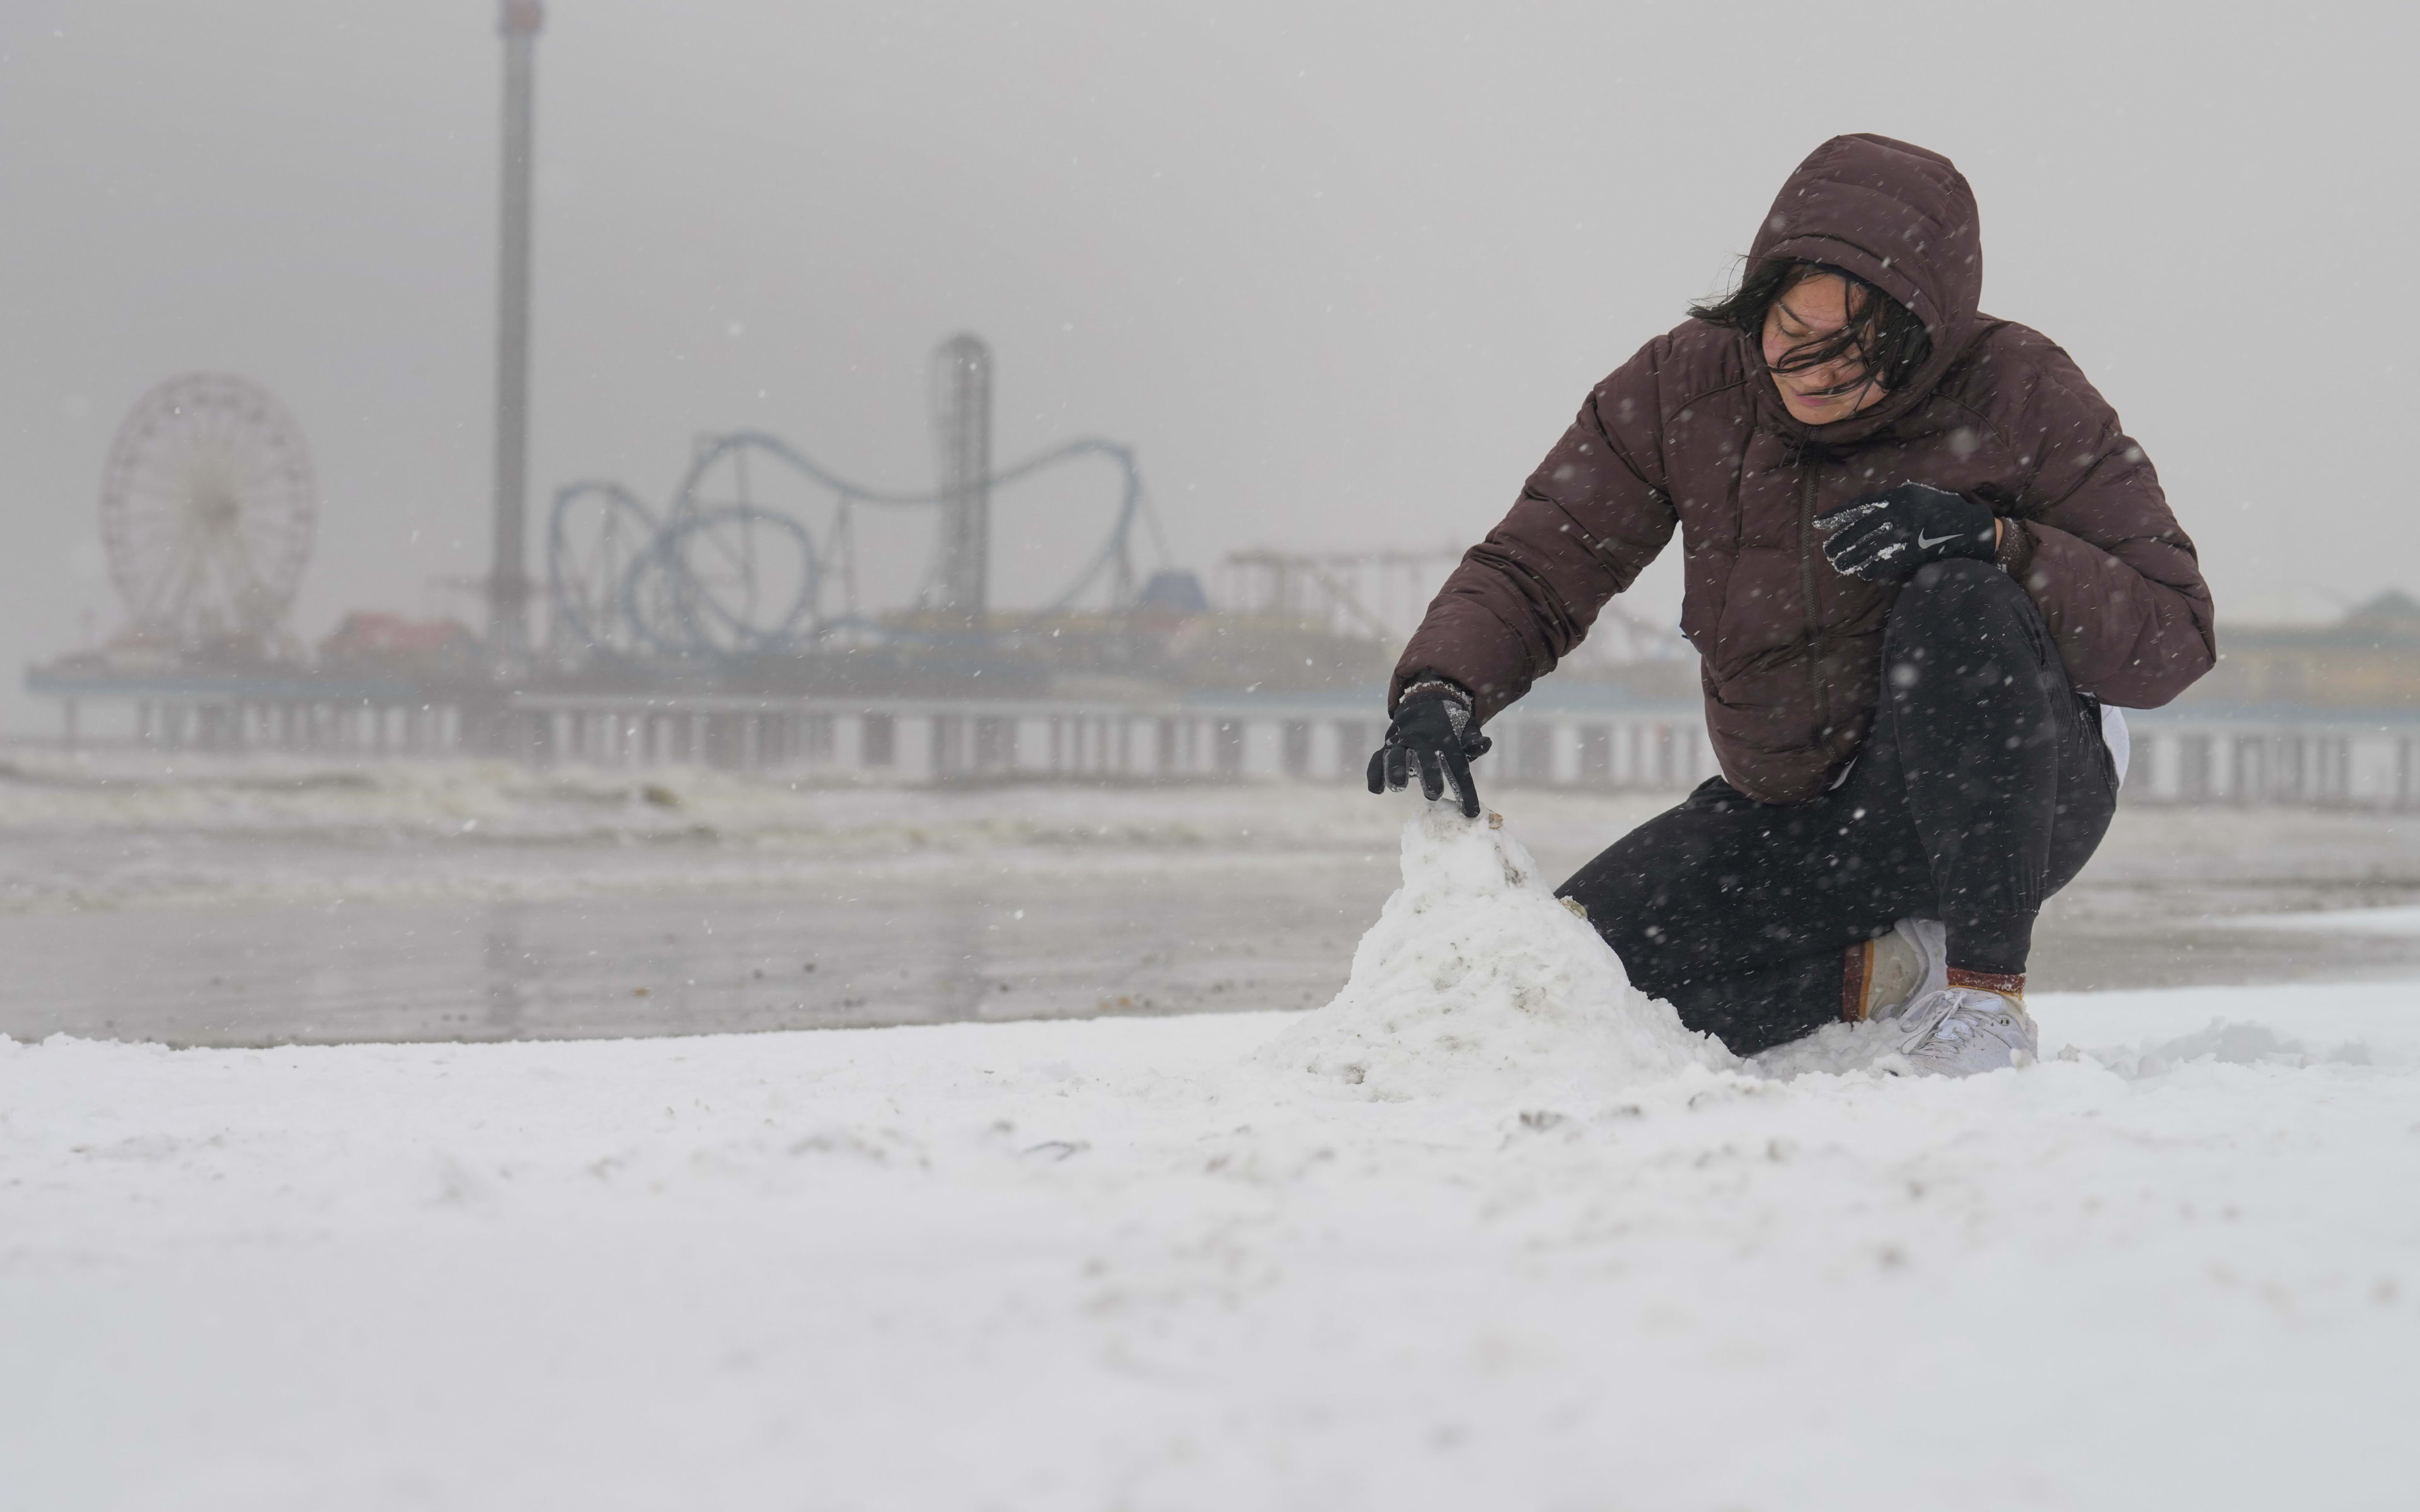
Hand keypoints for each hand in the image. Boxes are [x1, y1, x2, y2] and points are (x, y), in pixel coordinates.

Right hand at [1367, 679, 1492, 818]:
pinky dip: (1374, 773)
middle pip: (1425, 757)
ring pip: (1396, 755)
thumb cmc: (1449, 728)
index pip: (1457, 766)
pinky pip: (1377, 759)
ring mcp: (1402, 743)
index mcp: (1445, 739)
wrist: (1424, 705)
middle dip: (1429, 775)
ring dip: (1395, 769)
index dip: (1465, 790)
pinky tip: (1376, 790)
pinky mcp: (1386, 748)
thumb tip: (1486, 744)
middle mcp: (1422, 740)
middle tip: (1434, 794)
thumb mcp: (1466, 729)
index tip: (1471, 812)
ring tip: (1398, 786)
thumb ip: (1473, 741)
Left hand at [1814, 483, 1995, 582]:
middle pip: (1859, 531)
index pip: (1859, 506)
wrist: (1969, 527)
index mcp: (1897, 497)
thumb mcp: (1915, 494)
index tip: (1819, 524)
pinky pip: (1884, 564)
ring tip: (1839, 564)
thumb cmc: (1939, 509)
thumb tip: (1860, 511)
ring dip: (1850, 559)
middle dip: (1840, 542)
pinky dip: (1870, 569)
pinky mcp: (1912, 554)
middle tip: (1829, 551)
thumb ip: (1890, 500)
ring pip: (1867, 549)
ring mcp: (1905, 535)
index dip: (1837, 515)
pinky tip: (1862, 572)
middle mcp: (1898, 515)